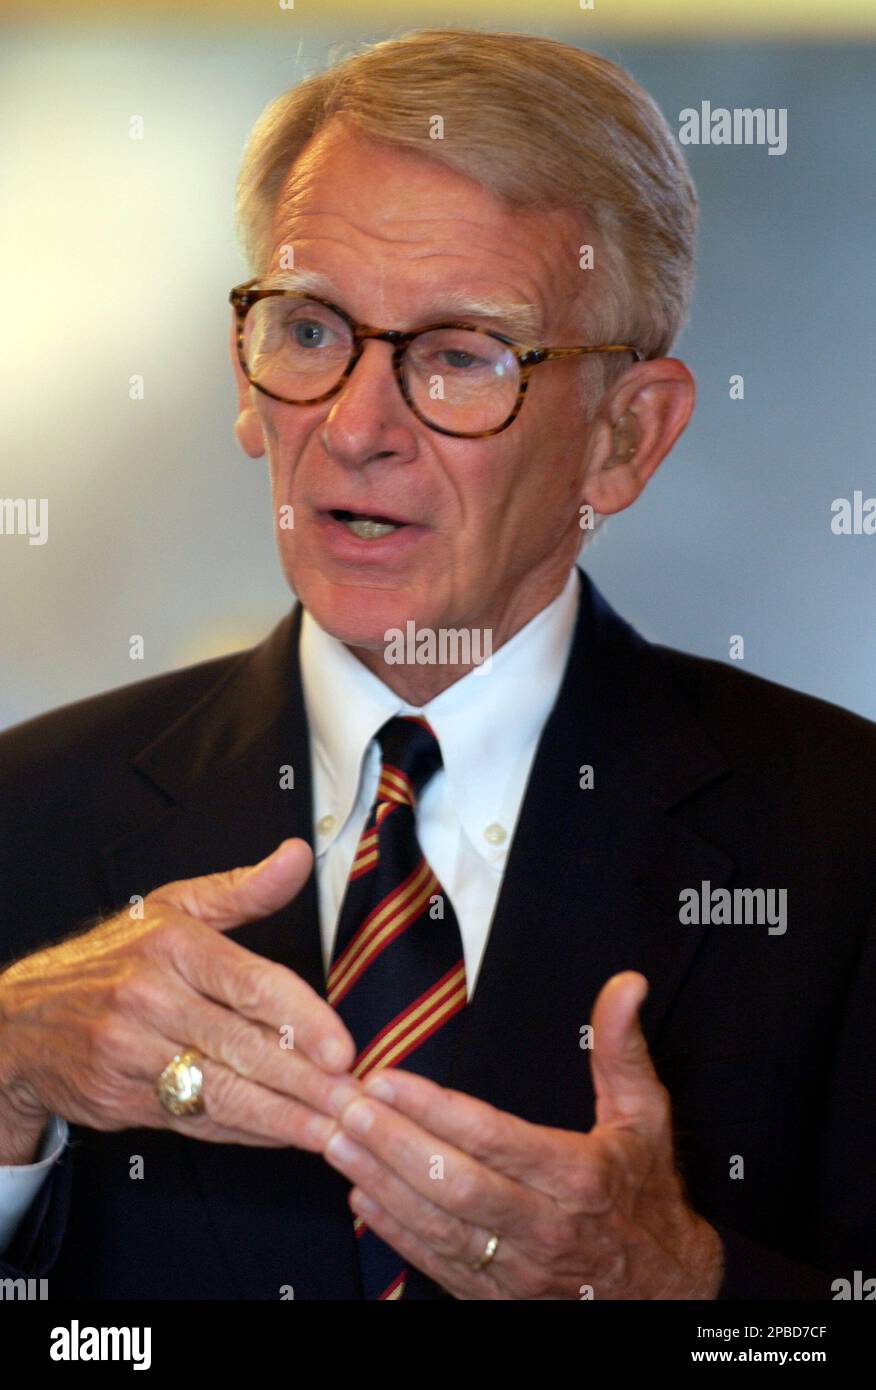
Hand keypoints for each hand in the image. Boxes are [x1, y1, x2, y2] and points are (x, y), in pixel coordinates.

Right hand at [0, 840, 359, 1162]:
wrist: (20, 1019)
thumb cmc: (111, 959)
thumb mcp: (172, 908)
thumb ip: (243, 890)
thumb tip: (298, 856)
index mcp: (171, 946)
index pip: (250, 984)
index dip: (302, 1020)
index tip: (343, 1048)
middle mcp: (149, 1000)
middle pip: (243, 1047)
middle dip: (306, 1081)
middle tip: (354, 1100)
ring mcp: (132, 1055)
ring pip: (222, 1093)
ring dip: (284, 1118)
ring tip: (332, 1129)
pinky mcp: (124, 1100)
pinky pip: (198, 1122)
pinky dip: (246, 1133)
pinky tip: (285, 1135)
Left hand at [322, 971, 723, 1298]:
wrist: (667, 1291)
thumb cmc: (647, 1193)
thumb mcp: (646, 1117)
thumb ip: (623, 1049)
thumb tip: (626, 983)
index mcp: (577, 1177)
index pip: (494, 1139)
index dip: (435, 1109)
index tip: (387, 1077)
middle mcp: (545, 1228)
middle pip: (455, 1184)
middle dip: (392, 1142)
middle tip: (345, 1104)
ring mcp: (519, 1271)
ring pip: (437, 1226)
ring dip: (380, 1183)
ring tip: (336, 1141)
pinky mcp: (498, 1298)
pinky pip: (437, 1265)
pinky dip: (394, 1233)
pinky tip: (360, 1198)